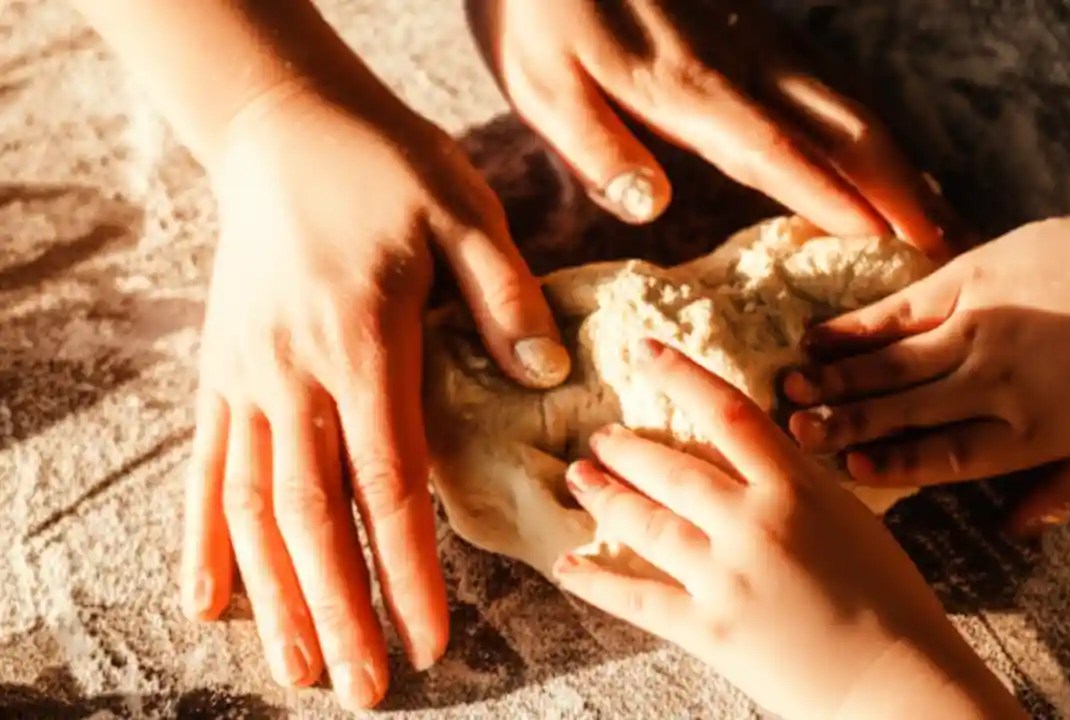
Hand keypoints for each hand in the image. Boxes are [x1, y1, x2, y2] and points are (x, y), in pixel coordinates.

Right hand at [179, 89, 569, 707]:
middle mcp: (292, 374)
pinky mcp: (220, 371)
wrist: (284, 127)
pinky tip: (208, 601)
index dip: (410, 568)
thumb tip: (545, 375)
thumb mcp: (463, 211)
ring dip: (275, 594)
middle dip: (340, 608)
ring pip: (253, 506)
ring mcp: (246, 377)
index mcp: (363, 342)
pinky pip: (204, 467)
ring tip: (295, 669)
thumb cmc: (385, 166)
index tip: (430, 639)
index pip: (389, 482)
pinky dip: (203, 538)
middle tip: (364, 688)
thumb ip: (502, 297)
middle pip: (312, 515)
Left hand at [467, 0, 963, 258]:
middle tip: (950, 257)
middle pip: (846, 132)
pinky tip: (892, 161)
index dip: (837, 205)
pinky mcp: (756, 33)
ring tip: (944, 223)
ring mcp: (758, 45)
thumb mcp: (538, 83)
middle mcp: (742, 66)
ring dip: (905, 168)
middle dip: (902, 197)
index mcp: (688, 90)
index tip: (893, 254)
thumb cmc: (534, 7)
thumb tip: (653, 207)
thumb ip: (595, 148)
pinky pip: (837, 88)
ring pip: (855, 108)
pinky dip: (878, 134)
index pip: (780, 154)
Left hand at [555, 340, 1022, 719]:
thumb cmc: (891, 602)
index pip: (727, 411)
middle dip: (626, 449)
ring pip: (645, 523)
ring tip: (579, 478)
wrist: (897, 683)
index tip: (644, 349)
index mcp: (796, 488)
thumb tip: (757, 457)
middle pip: (671, 468)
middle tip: (599, 437)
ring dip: (605, 497)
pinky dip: (595, 581)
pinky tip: (568, 565)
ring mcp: (726, 577)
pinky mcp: (709, 630)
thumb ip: (798, 485)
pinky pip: (637, 598)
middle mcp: (754, 523)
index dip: (680, 374)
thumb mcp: (851, 520)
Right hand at [783, 213, 1069, 536]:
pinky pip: (903, 308)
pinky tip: (818, 336)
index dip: (892, 463)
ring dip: (838, 378)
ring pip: (893, 362)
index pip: (944, 455)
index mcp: (1027, 429)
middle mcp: (994, 382)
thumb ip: (1067, 493)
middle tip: (792, 432)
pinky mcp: (971, 279)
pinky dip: (858, 326)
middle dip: (843, 423)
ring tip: (788, 388)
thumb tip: (1015, 532)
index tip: (848, 467)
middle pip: (906, 410)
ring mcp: (979, 326)